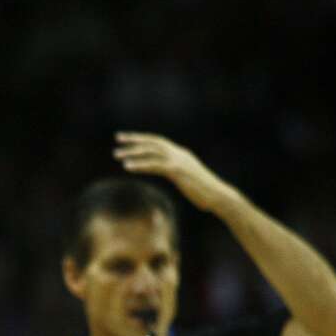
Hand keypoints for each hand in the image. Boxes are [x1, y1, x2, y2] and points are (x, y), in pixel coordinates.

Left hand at [113, 132, 238, 212]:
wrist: (219, 197)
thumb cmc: (204, 192)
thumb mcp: (188, 178)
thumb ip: (177, 172)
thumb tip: (170, 174)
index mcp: (181, 154)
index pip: (158, 141)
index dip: (142, 138)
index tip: (127, 138)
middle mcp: (179, 154)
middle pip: (153, 142)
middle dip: (134, 139)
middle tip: (117, 139)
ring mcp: (179, 161)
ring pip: (151, 152)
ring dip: (132, 153)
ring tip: (117, 155)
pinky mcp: (177, 171)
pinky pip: (154, 165)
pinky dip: (140, 165)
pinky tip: (127, 166)